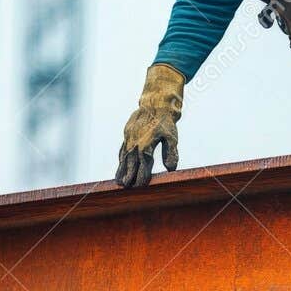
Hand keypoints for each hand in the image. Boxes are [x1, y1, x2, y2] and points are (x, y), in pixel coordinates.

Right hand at [115, 64, 184, 187]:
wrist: (156, 103)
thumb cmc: (166, 122)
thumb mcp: (172, 137)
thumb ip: (171, 153)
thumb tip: (171, 169)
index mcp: (146, 145)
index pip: (143, 165)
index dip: (141, 177)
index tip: (139, 187)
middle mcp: (136, 143)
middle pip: (131, 163)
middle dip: (128, 176)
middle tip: (124, 187)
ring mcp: (129, 138)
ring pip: (124, 157)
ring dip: (121, 169)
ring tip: (118, 181)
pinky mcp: (127, 133)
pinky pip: (122, 148)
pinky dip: (121, 158)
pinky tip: (120, 164)